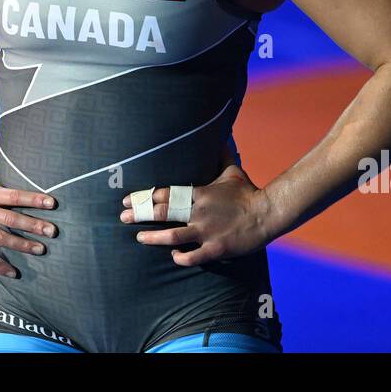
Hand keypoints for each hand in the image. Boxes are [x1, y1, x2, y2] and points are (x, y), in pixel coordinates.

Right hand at [0, 162, 56, 277]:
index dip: (34, 199)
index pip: (15, 195)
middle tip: (54, 231)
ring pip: (0, 239)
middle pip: (12, 219)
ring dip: (22, 245)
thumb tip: (15, 160)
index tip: (52, 203)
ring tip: (41, 250)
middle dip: (34, 225)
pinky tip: (13, 273)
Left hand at [119, 164, 274, 266]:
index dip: (145, 195)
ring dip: (153, 237)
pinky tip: (173, 256)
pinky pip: (193, 256)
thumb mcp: (232, 171)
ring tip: (139, 236)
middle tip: (122, 216)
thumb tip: (219, 134)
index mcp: (200, 193)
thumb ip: (221, 154)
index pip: (166, 193)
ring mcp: (207, 231)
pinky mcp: (216, 248)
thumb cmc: (248, 192)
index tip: (128, 199)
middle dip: (140, 213)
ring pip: (173, 236)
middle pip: (163, 213)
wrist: (268, 213)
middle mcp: (200, 212)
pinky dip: (180, 257)